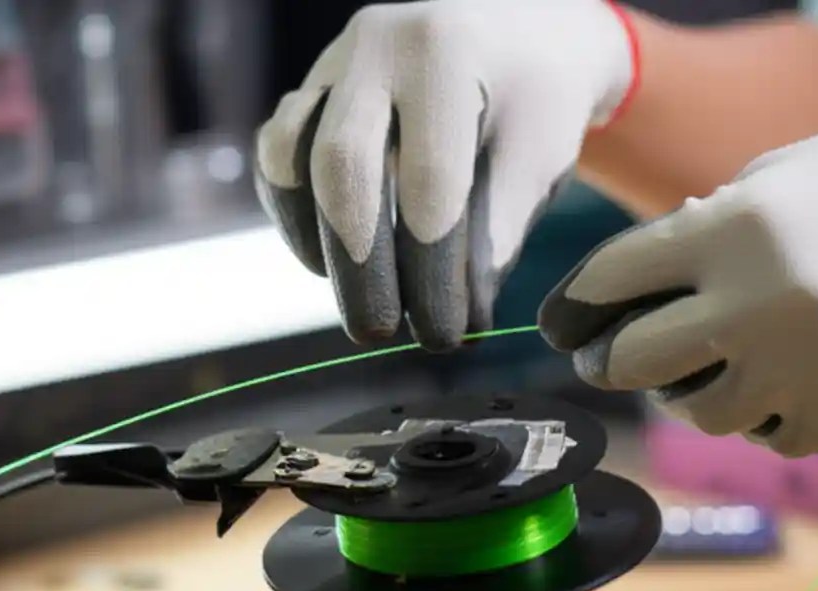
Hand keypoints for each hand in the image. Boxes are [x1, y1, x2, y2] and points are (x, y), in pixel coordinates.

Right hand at [254, 0, 635, 349]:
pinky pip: (278, 155)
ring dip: (314, 238)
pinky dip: (294, 214)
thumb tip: (463, 320)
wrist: (515, 29)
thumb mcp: (540, 154)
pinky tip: (327, 259)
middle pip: (342, 165)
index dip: (432, 268)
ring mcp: (332, 64)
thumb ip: (500, 231)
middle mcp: (375, 47)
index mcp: (444, 53)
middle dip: (359, 264)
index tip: (447, 334)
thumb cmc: (536, 96)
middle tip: (378, 332)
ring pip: (290, 155)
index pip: (429, 177)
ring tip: (356, 297)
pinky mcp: (309, 90)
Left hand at [539, 111, 817, 455]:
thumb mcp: (770, 183)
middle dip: (608, 363)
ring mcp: (807, 365)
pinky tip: (790, 377)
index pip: (610, 280)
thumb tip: (627, 300)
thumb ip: (696, 238)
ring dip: (693, 392)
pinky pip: (774, 435)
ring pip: (702, 413)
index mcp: (729, 229)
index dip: (574, 306)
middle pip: (632, 362)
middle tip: (604, 362)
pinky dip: (769, 412)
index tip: (562, 325)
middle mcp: (758, 302)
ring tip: (713, 365)